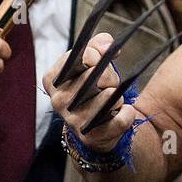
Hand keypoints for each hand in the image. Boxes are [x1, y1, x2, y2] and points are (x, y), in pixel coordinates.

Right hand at [44, 32, 137, 152]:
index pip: (81, 55)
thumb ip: (97, 45)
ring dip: (118, 95)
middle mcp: (59, 100)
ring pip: (109, 95)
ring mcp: (73, 120)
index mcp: (54, 79)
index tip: (100, 58)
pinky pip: (120, 119)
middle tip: (107, 83)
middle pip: (96, 74)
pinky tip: (124, 111)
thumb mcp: (89, 63)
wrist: (92, 126)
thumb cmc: (90, 88)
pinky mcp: (91, 136)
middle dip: (109, 76)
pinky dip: (127, 113)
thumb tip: (108, 45)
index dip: (96, 54)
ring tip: (111, 100)